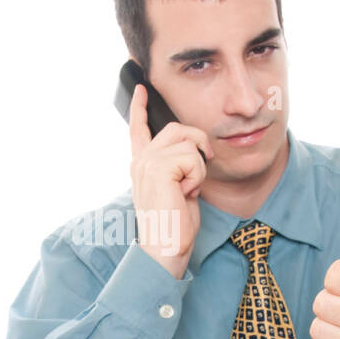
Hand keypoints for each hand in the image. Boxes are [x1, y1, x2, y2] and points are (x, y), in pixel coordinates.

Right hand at [128, 84, 210, 278]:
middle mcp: (141, 160)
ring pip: (188, 143)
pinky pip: (193, 158)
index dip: (140, 108)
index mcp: (142, 165)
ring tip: (188, 191)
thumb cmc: (175, 225)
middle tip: (200, 171)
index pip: (138, 129)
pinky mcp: (158, 168)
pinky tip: (185, 194)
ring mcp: (147, 163)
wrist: (165, 249)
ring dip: (199, 168)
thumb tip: (195, 151)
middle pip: (178, 128)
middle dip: (198, 144)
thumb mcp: (179, 189)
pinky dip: (197, 177)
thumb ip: (179, 167)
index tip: (141, 89)